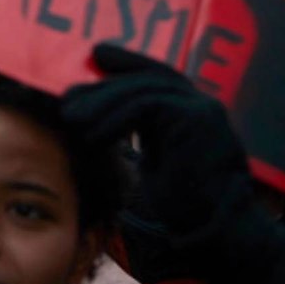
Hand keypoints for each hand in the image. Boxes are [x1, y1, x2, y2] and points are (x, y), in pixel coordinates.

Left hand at [62, 44, 252, 237]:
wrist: (217, 228)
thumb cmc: (186, 202)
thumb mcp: (156, 159)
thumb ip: (141, 132)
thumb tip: (101, 117)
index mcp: (192, 109)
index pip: (156, 74)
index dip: (127, 62)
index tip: (97, 55)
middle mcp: (201, 103)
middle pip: (144, 80)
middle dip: (102, 87)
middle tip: (67, 99)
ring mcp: (202, 107)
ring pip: (142, 90)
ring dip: (101, 104)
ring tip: (72, 120)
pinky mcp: (196, 117)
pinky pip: (147, 105)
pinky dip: (115, 119)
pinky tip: (93, 135)